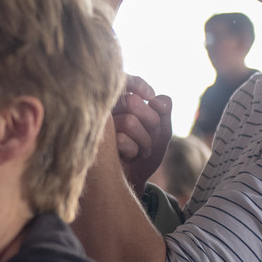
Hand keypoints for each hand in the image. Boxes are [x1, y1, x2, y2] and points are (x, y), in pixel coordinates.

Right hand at [111, 75, 172, 195]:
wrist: (134, 180)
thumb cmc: (144, 154)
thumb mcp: (162, 130)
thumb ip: (164, 110)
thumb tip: (155, 99)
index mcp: (118, 104)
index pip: (124, 81)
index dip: (137, 83)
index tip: (151, 96)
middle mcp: (106, 113)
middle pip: (133, 102)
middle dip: (152, 121)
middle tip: (151, 136)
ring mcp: (100, 128)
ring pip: (129, 121)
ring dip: (144, 139)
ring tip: (141, 150)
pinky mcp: (97, 144)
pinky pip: (122, 139)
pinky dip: (133, 150)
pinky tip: (128, 156)